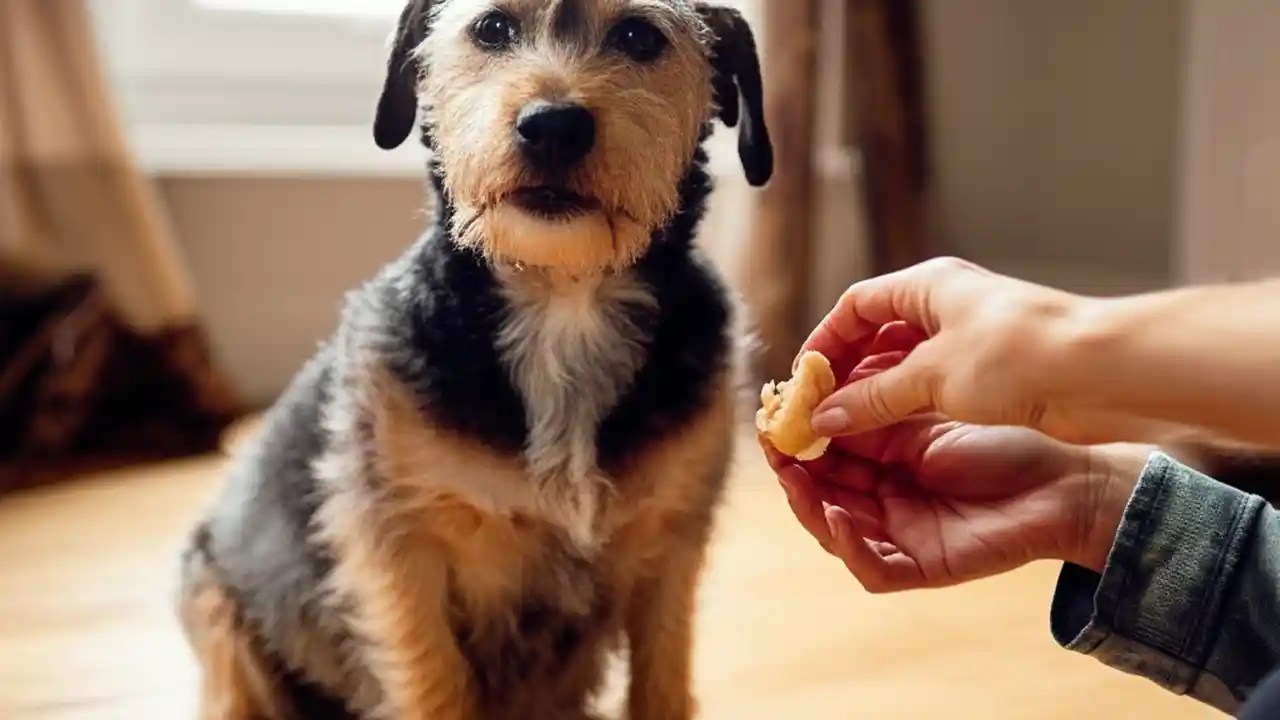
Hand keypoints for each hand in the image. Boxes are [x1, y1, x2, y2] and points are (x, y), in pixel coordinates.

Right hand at [763, 418, 1150, 591]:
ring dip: (807, 503)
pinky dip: (850, 544)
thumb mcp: (928, 419)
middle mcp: (885, 502)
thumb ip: (875, 419)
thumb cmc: (1005, 441)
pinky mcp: (922, 566)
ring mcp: (901, 537)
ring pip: (834, 530)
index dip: (799, 436)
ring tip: (792, 475)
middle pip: (821, 492)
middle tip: (773, 444)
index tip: (776, 412)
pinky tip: (837, 516)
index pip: (827, 453)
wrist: (1065, 481)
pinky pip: (872, 567)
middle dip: (793, 468)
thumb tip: (817, 408)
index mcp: (884, 464)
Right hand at [802, 257, 1172, 444]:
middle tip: (818, 413)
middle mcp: (945, 309)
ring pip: (902, 369)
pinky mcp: (990, 378)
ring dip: (872, 397)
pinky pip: (929, 391)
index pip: (856, 307)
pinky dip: (903, 410)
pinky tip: (888, 437)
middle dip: (844, 376)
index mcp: (927, 287)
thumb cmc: (1021, 353)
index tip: (805, 380)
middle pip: (875, 338)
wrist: (1104, 373)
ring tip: (844, 430)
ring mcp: (968, 344)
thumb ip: (874, 396)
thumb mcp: (933, 375)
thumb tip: (824, 415)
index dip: (825, 341)